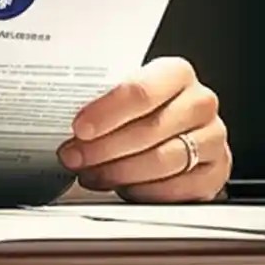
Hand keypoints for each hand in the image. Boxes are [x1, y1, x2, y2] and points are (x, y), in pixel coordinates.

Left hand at [57, 57, 230, 201]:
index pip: (141, 90)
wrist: (166, 127)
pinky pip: (180, 188)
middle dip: (104, 147)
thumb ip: (95, 98)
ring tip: (90, 174)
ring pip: (164, 160)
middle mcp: (199, 103)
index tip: (79, 128)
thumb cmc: (133, 107)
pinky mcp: (215, 172)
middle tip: (73, 156)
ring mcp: (212, 138)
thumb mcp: (115, 92)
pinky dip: (145, 191)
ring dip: (119, 171)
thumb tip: (50, 112)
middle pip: (150, 129)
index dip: (107, 112)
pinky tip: (121, 187)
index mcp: (175, 73)